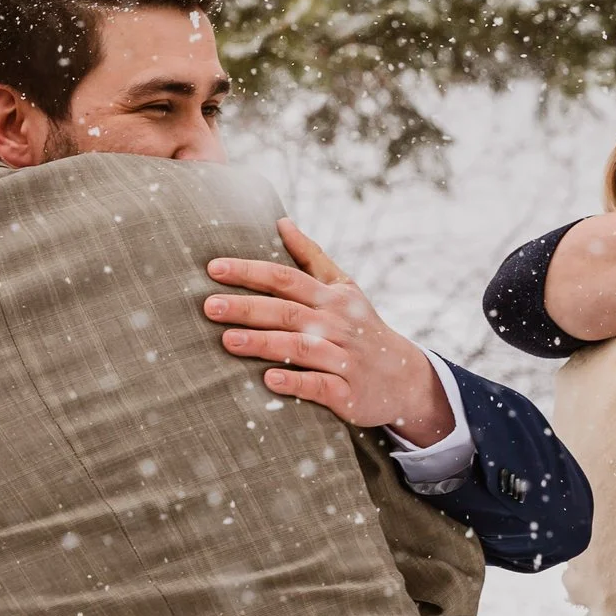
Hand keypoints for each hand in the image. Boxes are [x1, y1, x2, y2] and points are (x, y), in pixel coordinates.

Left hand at [203, 220, 453, 444]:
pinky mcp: (348, 393)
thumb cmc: (362, 328)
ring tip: (228, 341)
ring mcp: (344, 359)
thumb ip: (311, 256)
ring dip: (264, 343)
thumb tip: (281, 222)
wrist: (405, 379)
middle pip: (287, 312)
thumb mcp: (344, 288)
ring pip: (301, 348)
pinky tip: (268, 380)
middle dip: (247, 308)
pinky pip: (320, 386)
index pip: (286, 278)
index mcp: (332, 297)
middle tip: (209, 306)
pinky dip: (295, 382)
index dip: (250, 272)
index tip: (213, 268)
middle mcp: (337, 325)